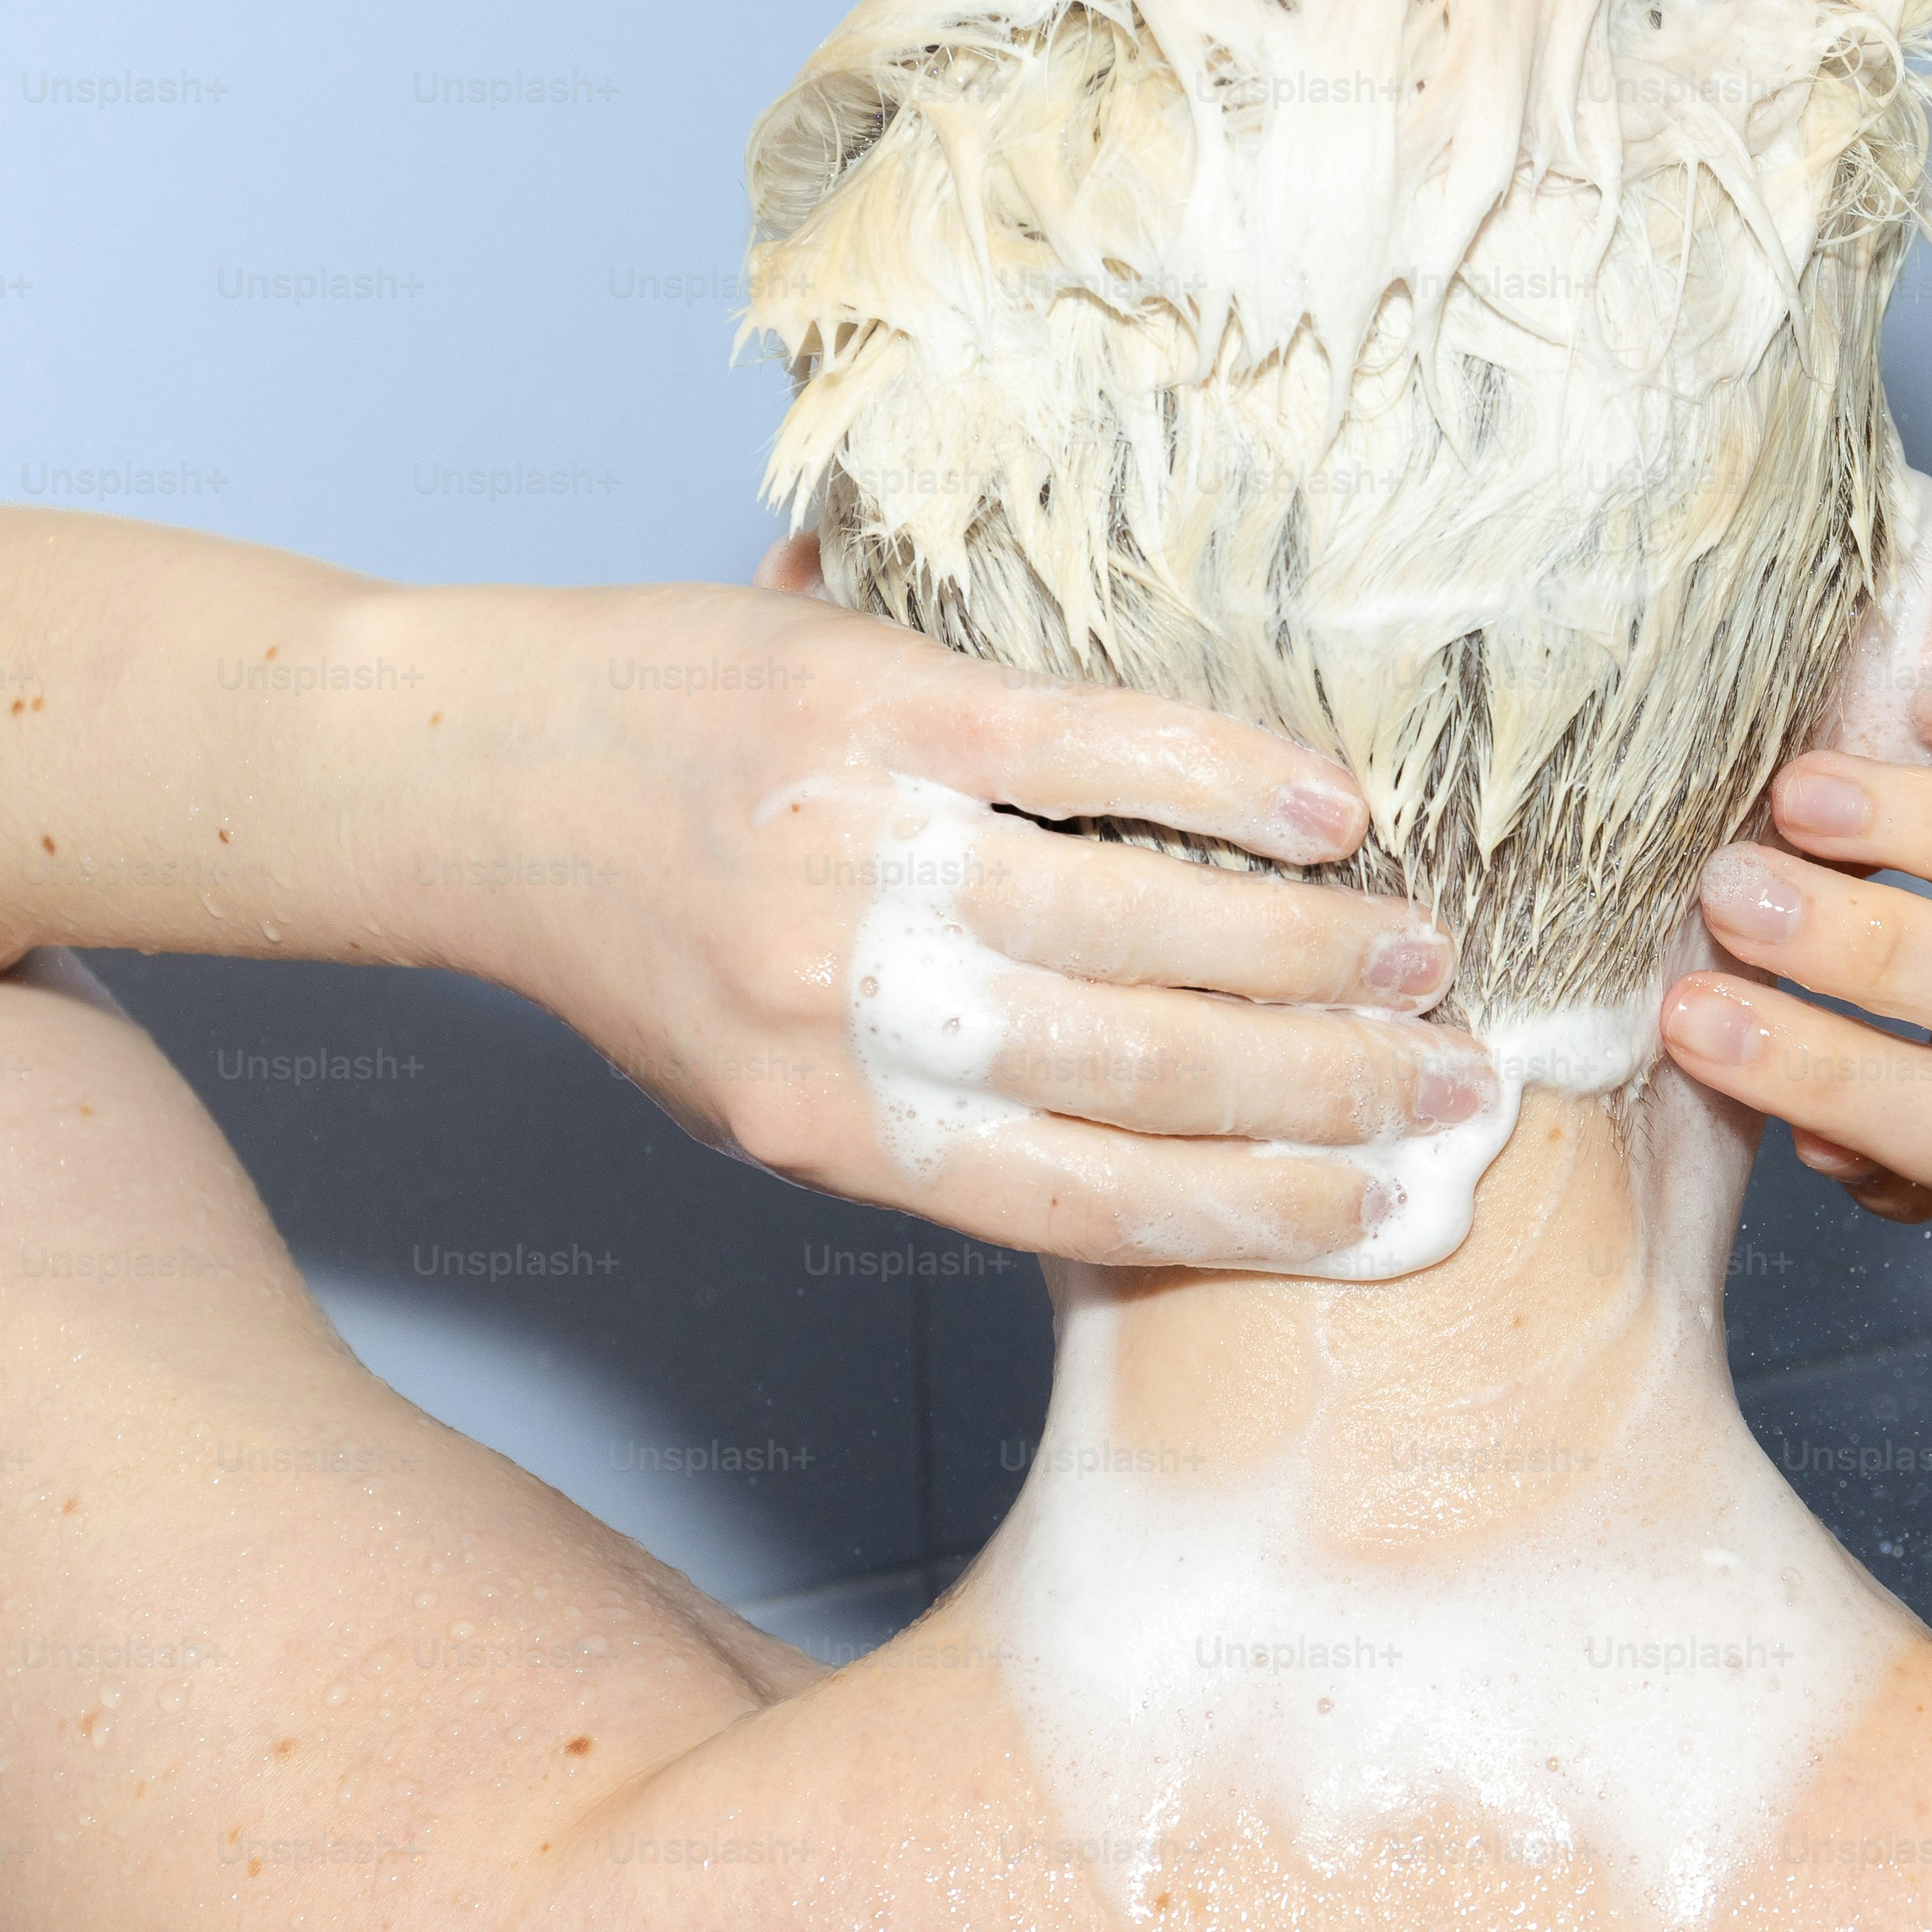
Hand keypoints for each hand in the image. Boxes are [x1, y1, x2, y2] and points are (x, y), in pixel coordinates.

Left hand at [423, 563, 1496, 1271]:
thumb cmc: (638, 946)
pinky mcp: (875, 711)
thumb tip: (1150, 1167)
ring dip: (1312, 949)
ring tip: (1425, 960)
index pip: (1095, 1208)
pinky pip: (1092, 748)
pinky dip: (1227, 779)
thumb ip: (931, 1129)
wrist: (465, 774)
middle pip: (1150, 1076)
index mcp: (833, 1134)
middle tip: (1466, 1091)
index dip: (1270, 1220)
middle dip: (1335, 1094)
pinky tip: (1331, 810)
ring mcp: (870, 858)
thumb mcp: (762, 1093)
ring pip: (1145, 921)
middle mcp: (857, 1014)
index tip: (1400, 1220)